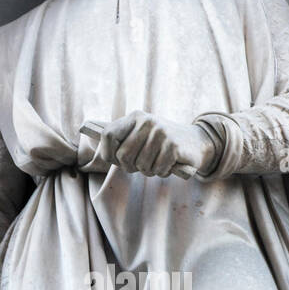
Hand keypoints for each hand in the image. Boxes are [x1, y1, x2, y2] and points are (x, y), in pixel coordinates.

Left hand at [84, 112, 215, 178]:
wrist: (197, 142)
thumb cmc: (163, 143)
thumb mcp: (142, 135)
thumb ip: (122, 139)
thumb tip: (91, 141)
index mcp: (136, 117)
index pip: (108, 136)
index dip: (108, 154)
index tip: (116, 162)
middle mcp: (147, 122)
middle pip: (124, 157)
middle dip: (132, 167)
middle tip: (142, 165)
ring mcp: (161, 133)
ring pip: (142, 166)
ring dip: (150, 170)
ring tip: (159, 162)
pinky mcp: (173, 146)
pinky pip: (158, 169)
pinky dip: (163, 172)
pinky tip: (170, 163)